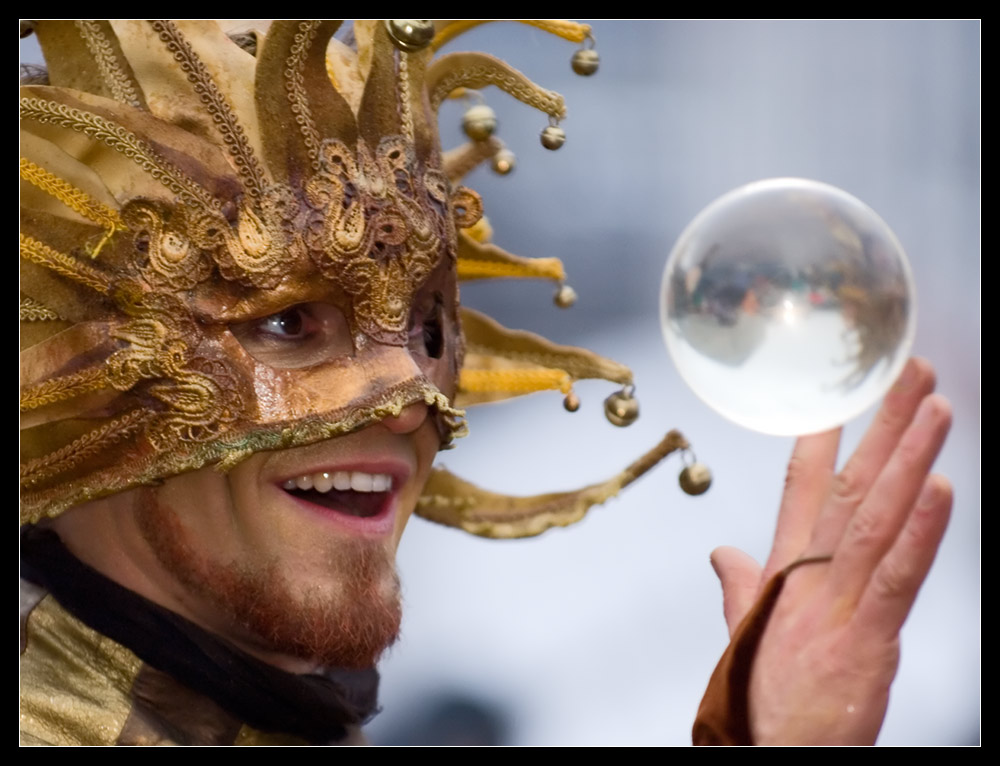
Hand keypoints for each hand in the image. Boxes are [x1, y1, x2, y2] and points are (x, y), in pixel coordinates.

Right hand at [710, 358, 951, 744]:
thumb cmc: (760, 701)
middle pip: (850, 488)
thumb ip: (739, 587)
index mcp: (785, 574)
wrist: (763, 758)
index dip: (821, 438)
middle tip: (910, 371)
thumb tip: (722, 550)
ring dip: (907, 459)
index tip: (839, 394)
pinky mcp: (865, 640)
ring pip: (876, 519)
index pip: (803, 490)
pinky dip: (919, 531)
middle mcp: (809, 578)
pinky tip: (939, 487)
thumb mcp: (744, 635)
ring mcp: (836, 605)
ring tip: (935, 406)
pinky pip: (896, 576)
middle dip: (882, 427)